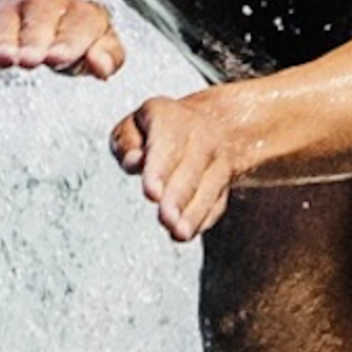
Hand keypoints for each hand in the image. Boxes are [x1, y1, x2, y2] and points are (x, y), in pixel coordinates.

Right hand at [0, 0, 124, 77]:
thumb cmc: (62, 29)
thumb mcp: (91, 39)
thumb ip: (109, 55)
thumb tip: (104, 69)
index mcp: (77, 10)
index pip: (81, 21)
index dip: (71, 40)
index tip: (60, 59)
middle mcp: (43, 3)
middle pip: (41, 15)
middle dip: (36, 38)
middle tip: (31, 60)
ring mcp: (10, 8)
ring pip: (8, 20)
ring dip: (6, 40)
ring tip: (6, 59)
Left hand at [110, 90, 243, 242]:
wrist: (211, 122)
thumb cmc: (159, 130)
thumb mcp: (134, 125)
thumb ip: (126, 142)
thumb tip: (133, 161)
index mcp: (170, 117)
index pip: (167, 144)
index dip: (160, 169)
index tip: (152, 194)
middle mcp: (200, 135)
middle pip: (191, 168)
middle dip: (178, 196)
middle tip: (167, 219)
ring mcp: (218, 158)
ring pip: (209, 187)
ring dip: (194, 212)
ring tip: (179, 233)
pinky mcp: (226, 181)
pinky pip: (217, 201)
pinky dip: (204, 218)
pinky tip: (188, 232)